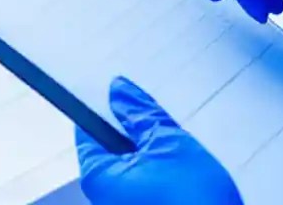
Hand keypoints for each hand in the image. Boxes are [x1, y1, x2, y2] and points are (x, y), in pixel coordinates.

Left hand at [76, 77, 241, 204]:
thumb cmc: (194, 203)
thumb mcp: (168, 143)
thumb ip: (140, 114)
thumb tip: (120, 91)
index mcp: (98, 177)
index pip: (88, 129)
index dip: (104, 106)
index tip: (119, 90)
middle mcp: (105, 197)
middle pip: (111, 148)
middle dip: (133, 129)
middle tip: (157, 116)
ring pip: (134, 165)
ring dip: (152, 151)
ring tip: (176, 144)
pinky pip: (148, 182)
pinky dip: (161, 170)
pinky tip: (183, 168)